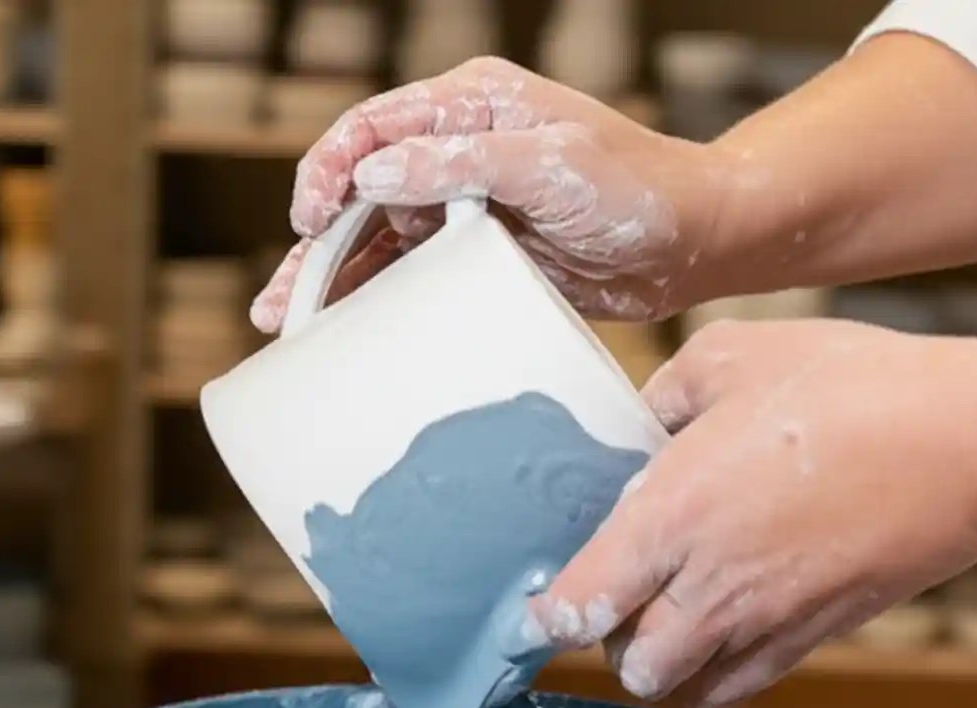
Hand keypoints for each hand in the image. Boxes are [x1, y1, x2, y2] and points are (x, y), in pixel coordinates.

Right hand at [251, 57, 731, 331]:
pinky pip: (417, 274)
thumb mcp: (550, 163)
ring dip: (336, 278)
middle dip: (318, 242)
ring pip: (381, 238)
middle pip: (364, 190)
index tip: (310, 220)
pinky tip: (346, 332)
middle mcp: (460, 151)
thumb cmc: (637, 186)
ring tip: (288, 324)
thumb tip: (372, 174)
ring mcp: (468, 205)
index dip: (330, 170)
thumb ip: (459, 164)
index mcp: (472, 107)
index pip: (374, 126)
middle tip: (284, 300)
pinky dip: (380, 300)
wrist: (692, 240)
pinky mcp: (482, 254)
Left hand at [528, 319, 976, 707]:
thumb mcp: (738, 353)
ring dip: (662, 664)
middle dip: (609, 638)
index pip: (582, 603)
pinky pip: (745, 687)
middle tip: (615, 596)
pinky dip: (717, 676)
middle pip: (628, 662)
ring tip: (666, 618)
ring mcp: (770, 618)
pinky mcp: (820, 632)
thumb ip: (670, 390)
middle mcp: (712, 582)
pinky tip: (724, 629)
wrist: (967, 442)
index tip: (542, 604)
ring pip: (683, 687)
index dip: (550, 613)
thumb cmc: (854, 387)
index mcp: (675, 513)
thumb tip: (649, 420)